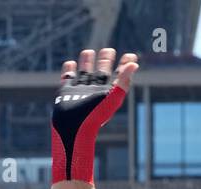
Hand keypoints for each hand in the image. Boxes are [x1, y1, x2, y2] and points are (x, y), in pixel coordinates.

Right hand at [52, 47, 138, 182]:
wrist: (73, 126)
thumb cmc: (94, 114)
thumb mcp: (112, 96)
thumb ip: (123, 80)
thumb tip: (134, 64)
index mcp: (107, 93)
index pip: (119, 77)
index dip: (125, 66)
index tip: (131, 56)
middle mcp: (94, 92)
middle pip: (102, 74)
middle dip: (105, 62)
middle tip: (109, 50)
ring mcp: (80, 92)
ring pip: (84, 74)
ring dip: (87, 63)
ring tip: (89, 51)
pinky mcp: (65, 92)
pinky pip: (67, 79)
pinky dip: (68, 71)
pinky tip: (71, 63)